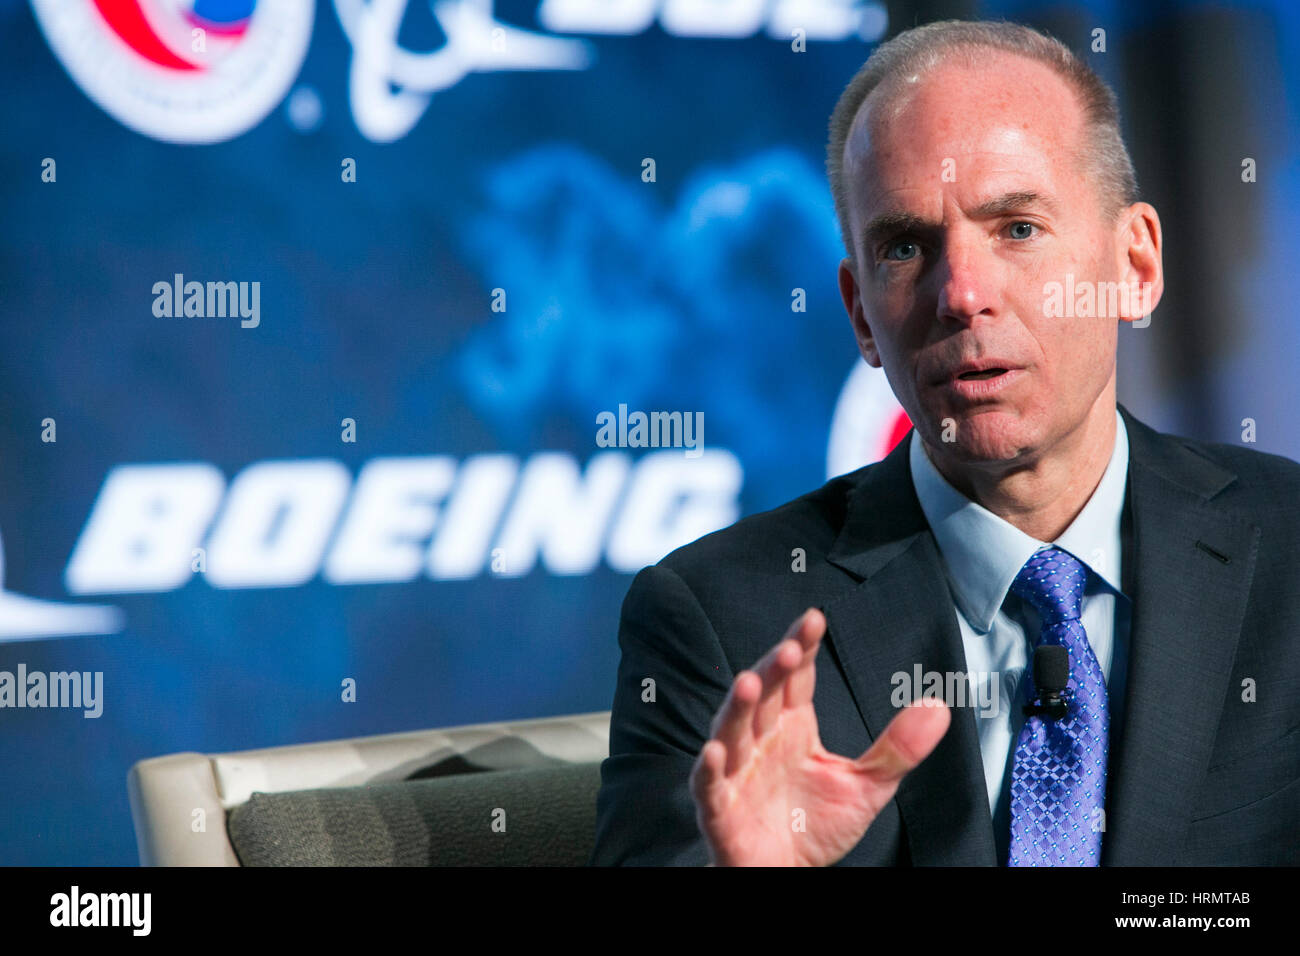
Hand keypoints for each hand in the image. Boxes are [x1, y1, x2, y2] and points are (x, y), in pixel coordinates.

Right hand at [689, 608, 950, 865]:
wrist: (788, 874)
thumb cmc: (816, 825)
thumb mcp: (867, 785)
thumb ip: (898, 747)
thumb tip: (938, 705)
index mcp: (792, 727)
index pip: (796, 679)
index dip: (802, 648)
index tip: (815, 620)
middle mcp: (761, 741)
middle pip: (763, 695)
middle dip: (773, 670)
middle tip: (791, 649)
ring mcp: (737, 773)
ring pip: (732, 731)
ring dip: (737, 707)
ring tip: (749, 683)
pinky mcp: (721, 810)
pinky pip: (710, 786)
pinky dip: (709, 769)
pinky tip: (716, 752)